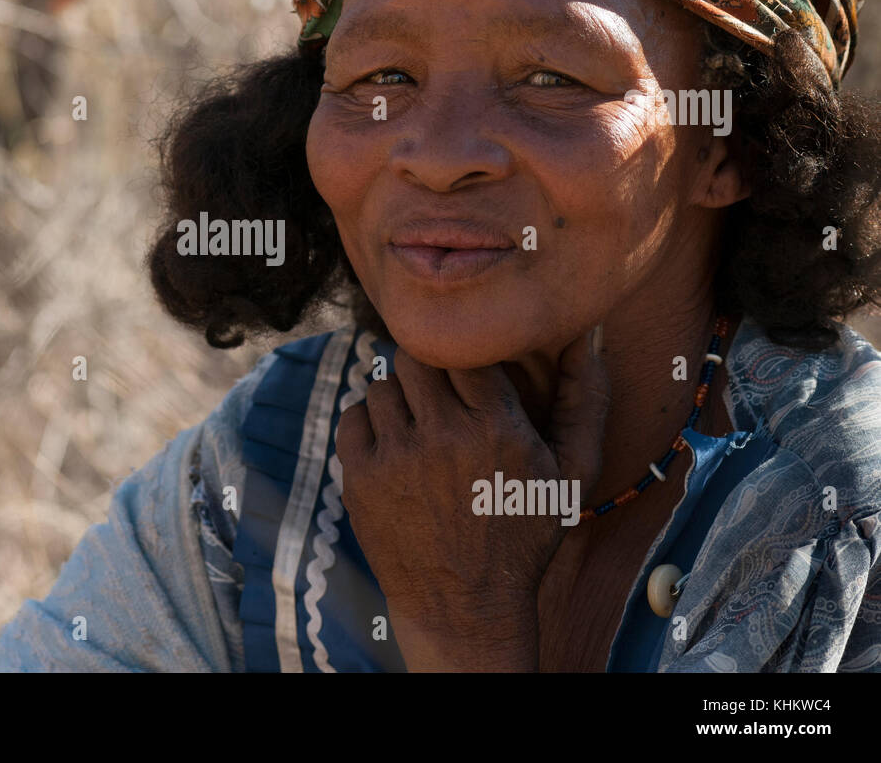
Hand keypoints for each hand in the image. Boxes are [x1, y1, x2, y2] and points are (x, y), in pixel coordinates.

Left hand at [335, 327, 609, 670]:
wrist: (465, 607)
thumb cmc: (523, 535)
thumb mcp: (572, 474)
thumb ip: (586, 401)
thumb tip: (586, 333)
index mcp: (496, 427)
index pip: (464, 348)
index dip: (463, 354)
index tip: (467, 377)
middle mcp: (442, 436)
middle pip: (415, 357)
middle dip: (427, 370)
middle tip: (438, 394)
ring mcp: (396, 458)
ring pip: (382, 384)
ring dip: (399, 398)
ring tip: (419, 427)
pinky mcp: (359, 478)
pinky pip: (354, 416)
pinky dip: (370, 423)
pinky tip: (394, 446)